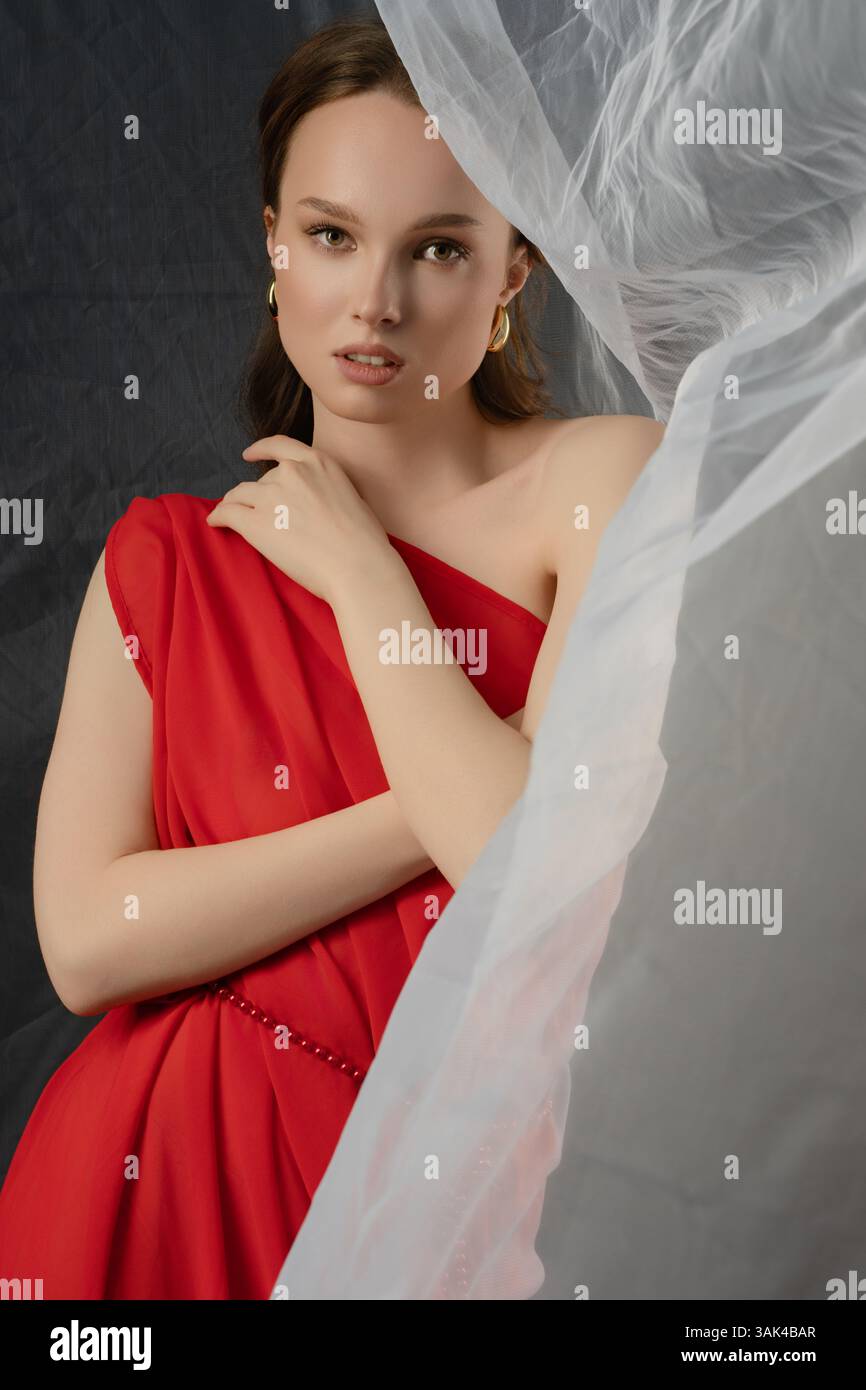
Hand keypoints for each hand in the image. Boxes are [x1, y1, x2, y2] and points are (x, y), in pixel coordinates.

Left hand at [206, 436, 393, 604]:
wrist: (358, 566)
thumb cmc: (364, 543)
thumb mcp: (351, 497)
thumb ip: (327, 490)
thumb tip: (314, 504)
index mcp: (318, 463)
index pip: (281, 445)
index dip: (261, 449)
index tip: (249, 454)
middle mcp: (292, 473)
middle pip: (261, 479)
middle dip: (257, 494)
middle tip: (255, 511)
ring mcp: (271, 496)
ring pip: (239, 494)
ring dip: (234, 504)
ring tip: (229, 515)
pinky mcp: (255, 521)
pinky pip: (226, 513)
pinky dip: (217, 517)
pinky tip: (215, 523)